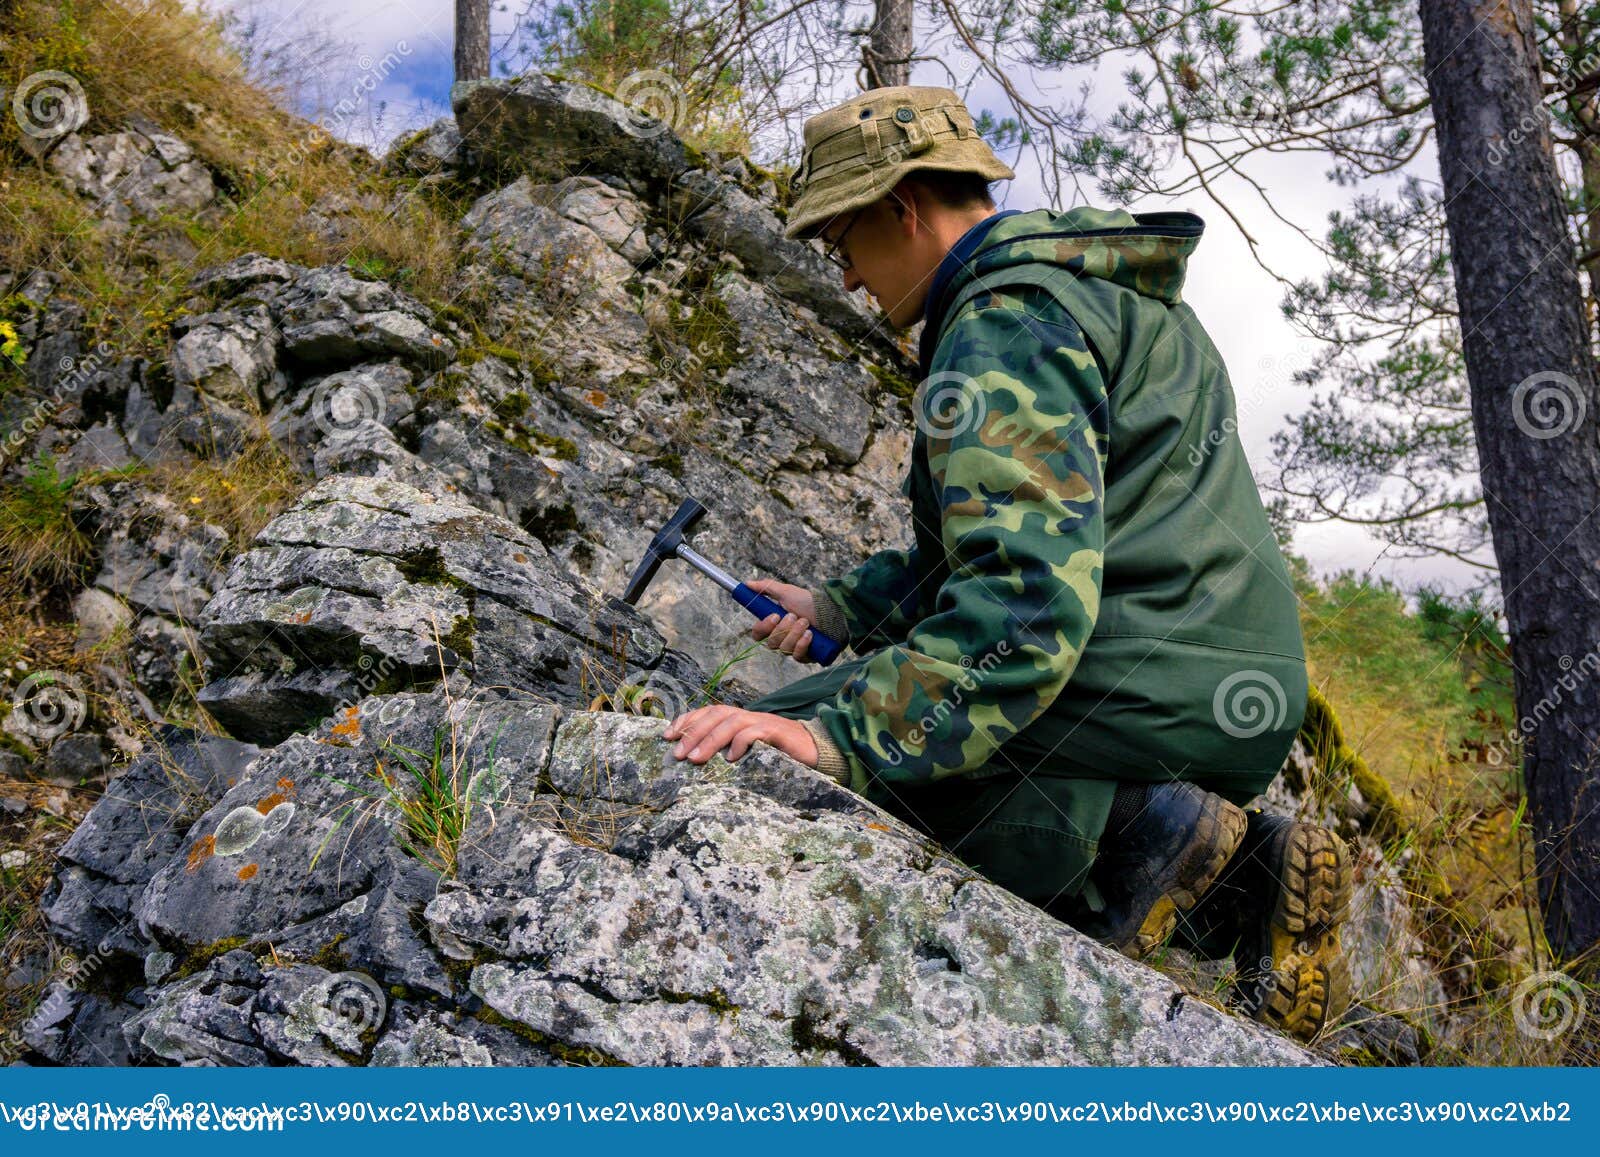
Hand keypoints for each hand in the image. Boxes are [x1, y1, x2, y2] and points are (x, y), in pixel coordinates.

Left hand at [663, 706, 819, 767]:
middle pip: (715, 714)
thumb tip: (695, 762)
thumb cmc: (779, 755)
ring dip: (710, 740)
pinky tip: (732, 759)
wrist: (816, 751)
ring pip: (731, 722)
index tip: (667, 736)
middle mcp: (748, 716)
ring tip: (695, 759)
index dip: (686, 720)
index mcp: (739, 719)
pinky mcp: (777, 732)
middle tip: (678, 754)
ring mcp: (763, 722)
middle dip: (693, 732)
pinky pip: (755, 732)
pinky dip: (740, 743)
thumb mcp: (749, 753)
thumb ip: (728, 752)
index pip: (708, 712)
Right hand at [745, 577, 819, 662]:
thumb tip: (747, 583)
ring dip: (795, 633)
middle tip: (794, 616)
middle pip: (771, 643)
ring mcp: (792, 649)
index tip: (775, 615)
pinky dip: (802, 644)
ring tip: (806, 622)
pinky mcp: (805, 656)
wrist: (832, 612)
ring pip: (784, 648)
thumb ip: (766, 588)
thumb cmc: (808, 602)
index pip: (758, 633)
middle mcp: (780, 639)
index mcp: (773, 626)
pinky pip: (797, 656)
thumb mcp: (787, 592)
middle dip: (784, 628)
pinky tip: (810, 635)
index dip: (763, 627)